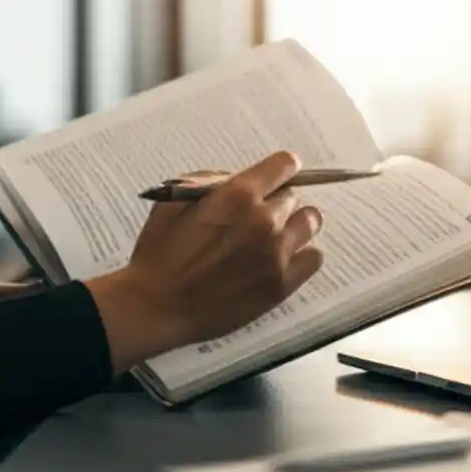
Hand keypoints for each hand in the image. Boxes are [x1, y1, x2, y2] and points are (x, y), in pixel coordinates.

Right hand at [86, 151, 324, 375]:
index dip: (282, 169)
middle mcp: (264, 220)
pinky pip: (314, 258)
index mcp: (238, 195)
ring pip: (309, 223)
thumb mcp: (176, 202)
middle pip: (292, 197)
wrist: (156, 306)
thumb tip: (239, 180)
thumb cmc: (159, 254)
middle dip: (276, 202)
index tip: (278, 175)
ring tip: (275, 237)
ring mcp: (276, 254)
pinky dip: (302, 255)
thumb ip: (212, 183)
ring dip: (295, 225)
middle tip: (257, 217)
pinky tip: (284, 259)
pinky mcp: (282, 284)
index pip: (284, 165)